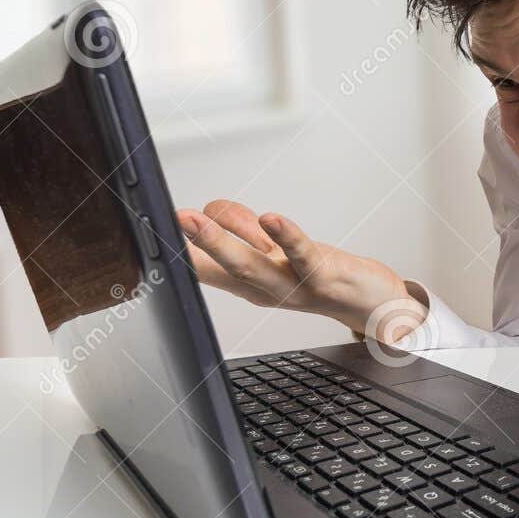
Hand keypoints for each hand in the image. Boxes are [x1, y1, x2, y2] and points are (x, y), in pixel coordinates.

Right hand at [176, 199, 425, 339]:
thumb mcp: (272, 250)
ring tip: (199, 217)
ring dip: (222, 242)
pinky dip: (286, 236)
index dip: (177, 249)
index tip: (146, 230)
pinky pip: (301, 254)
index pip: (204, 266)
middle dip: (194, 242)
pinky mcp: (324, 276)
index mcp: (248, 284)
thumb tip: (210, 213)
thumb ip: (242, 229)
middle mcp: (265, 289)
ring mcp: (293, 286)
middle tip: (168, 220)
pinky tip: (270, 219)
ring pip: (251, 263)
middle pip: (222, 266)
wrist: (372, 304)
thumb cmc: (318, 273)